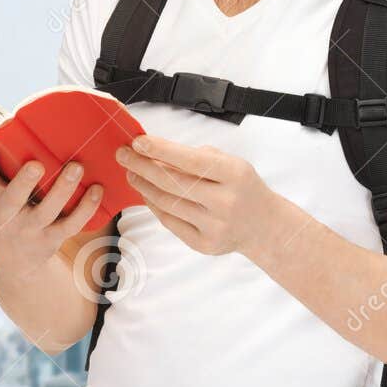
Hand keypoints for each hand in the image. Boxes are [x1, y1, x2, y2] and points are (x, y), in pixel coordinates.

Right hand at [0, 145, 102, 280]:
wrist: (12, 257)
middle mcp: (7, 213)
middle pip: (14, 198)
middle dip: (24, 182)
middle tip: (36, 164)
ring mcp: (30, 228)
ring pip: (47, 211)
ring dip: (63, 189)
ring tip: (77, 167)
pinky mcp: (52, 238)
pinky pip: (71, 225)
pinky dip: (86, 208)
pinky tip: (97, 188)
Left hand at [115, 134, 282, 257]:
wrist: (264, 226)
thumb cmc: (242, 187)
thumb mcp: (231, 164)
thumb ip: (197, 158)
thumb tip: (156, 152)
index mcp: (234, 175)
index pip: (190, 160)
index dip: (160, 150)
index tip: (137, 141)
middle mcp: (225, 202)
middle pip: (173, 183)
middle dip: (142, 166)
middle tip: (123, 155)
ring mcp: (214, 226)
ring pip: (167, 203)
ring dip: (144, 186)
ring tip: (131, 173)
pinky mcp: (204, 244)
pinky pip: (170, 222)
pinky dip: (154, 205)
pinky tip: (147, 193)